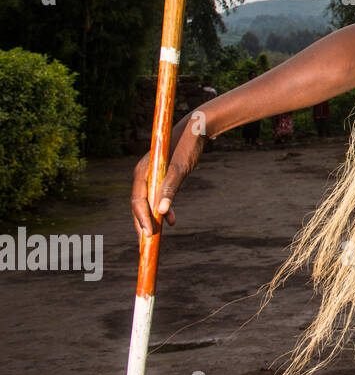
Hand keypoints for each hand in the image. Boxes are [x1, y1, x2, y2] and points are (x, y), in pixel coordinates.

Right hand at [130, 111, 211, 239]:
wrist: (197, 129)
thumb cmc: (188, 146)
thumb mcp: (180, 168)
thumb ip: (170, 188)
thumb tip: (160, 212)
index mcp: (143, 172)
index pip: (137, 201)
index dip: (141, 219)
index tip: (148, 235)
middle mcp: (144, 174)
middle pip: (140, 204)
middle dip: (143, 224)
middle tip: (146, 245)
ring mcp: (152, 175)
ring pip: (149, 202)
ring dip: (153, 219)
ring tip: (157, 237)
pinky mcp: (161, 175)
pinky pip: (158, 196)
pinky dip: (163, 209)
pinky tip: (171, 220)